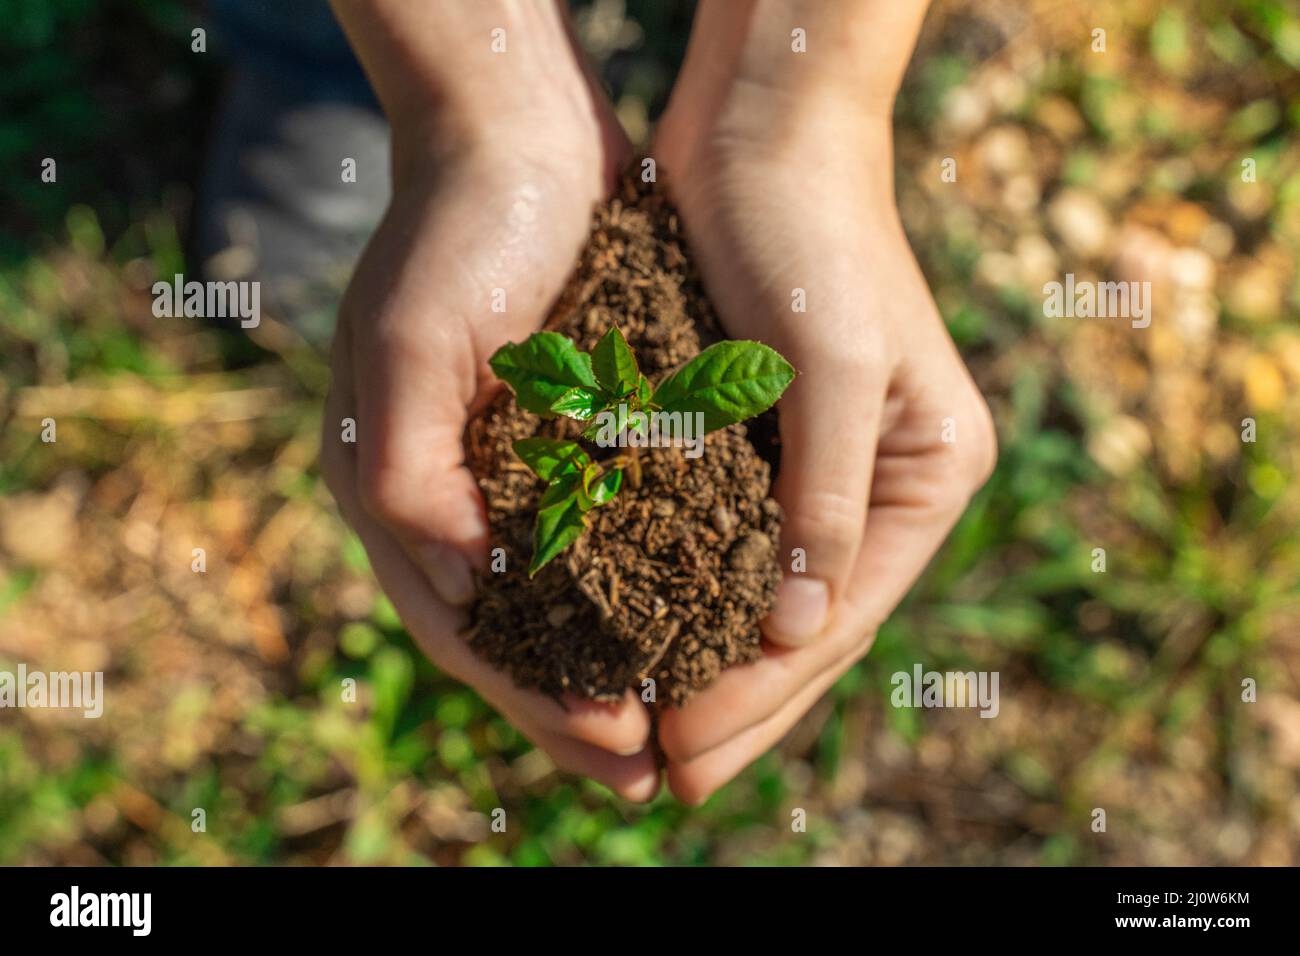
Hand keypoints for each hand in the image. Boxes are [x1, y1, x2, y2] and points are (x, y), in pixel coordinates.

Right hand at [322, 2, 658, 800]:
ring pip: (566, 601)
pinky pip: (605, 537)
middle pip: (520, 637)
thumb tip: (463, 591)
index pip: (471, 632)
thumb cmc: (458, 232)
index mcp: (400, 492)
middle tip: (656, 773)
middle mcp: (454, 496)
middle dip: (584, 709)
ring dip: (619, 665)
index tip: (620, 750)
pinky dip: (642, 589)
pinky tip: (689, 620)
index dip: (541, 700)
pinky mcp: (568, 436)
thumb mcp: (413, 344)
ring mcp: (509, 469)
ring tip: (680, 725)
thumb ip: (410, 473)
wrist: (512, 133)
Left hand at [650, 0, 995, 802]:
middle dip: (732, 703)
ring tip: (639, 734)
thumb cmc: (812, 237)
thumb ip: (829, 504)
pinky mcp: (759, 443)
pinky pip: (722, 546)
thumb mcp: (835, 367)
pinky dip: (679, 598)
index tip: (684, 756)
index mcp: (928, 476)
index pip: (837, 619)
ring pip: (759, 599)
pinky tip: (631, 637)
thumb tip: (800, 635)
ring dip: (701, 666)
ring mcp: (820, 470)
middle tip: (658, 780)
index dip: (761, 695)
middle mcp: (880, 488)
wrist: (766, 133)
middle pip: (803, 626)